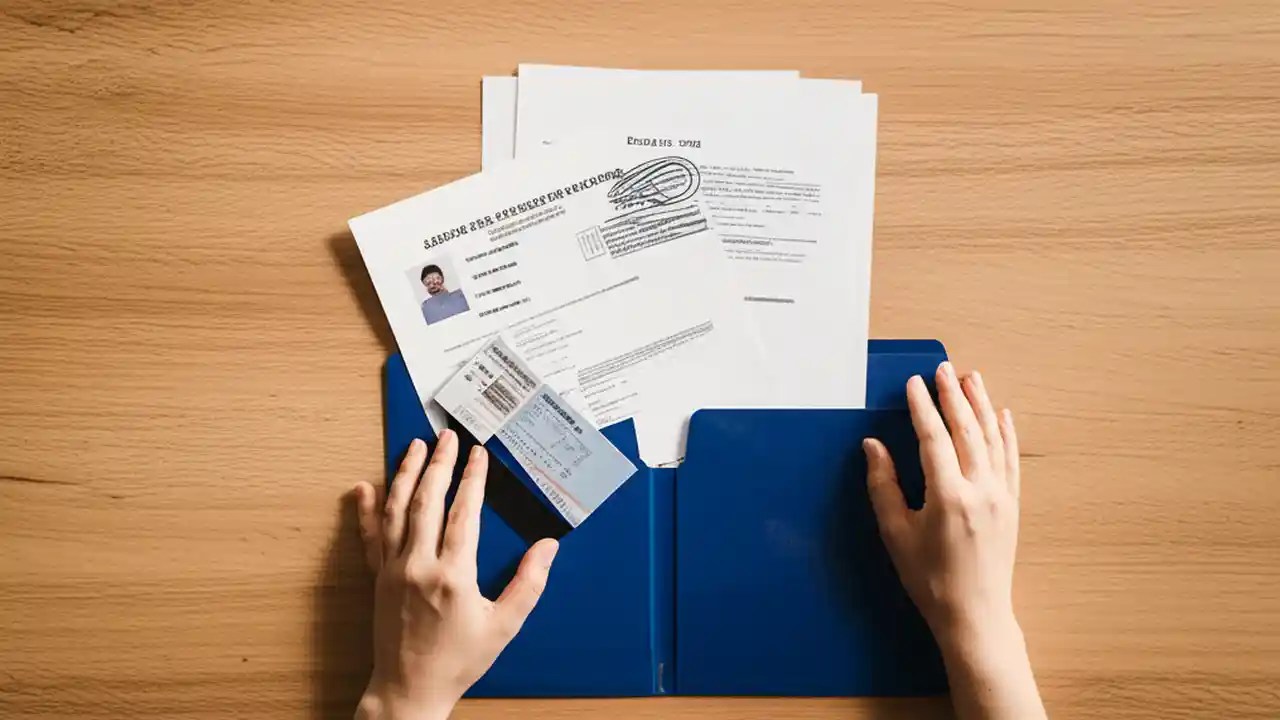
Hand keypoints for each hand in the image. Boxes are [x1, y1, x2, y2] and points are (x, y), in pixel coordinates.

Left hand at [352, 430, 559, 719]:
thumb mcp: (504, 625)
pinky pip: (369, 537)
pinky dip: (366, 510)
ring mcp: (393, 570)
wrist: (410, 689)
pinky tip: (364, 487)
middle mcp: (419, 566)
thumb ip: (528, 583)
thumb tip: (547, 547)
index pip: (463, 513)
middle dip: (439, 464)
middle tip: (448, 437)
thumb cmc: (460, 661)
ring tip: (414, 448)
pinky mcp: (377, 579)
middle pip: (427, 501)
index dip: (472, 479)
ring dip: (404, 474)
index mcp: (453, 575)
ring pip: (396, 511)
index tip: (478, 454)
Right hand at [864, 362, 1043, 719]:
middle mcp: (980, 490)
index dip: (922, 407)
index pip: (933, 438)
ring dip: (981, 405)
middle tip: (943, 368)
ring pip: (993, 439)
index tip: (914, 383)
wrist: (974, 614)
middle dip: (953, 396)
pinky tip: (1002, 414)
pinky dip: (1006, 433)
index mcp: (948, 496)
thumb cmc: (928, 578)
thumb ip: (884, 486)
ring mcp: (1001, 496)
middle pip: (966, 430)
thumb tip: (874, 446)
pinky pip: (1011, 459)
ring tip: (971, 379)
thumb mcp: (895, 534)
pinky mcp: (1012, 504)